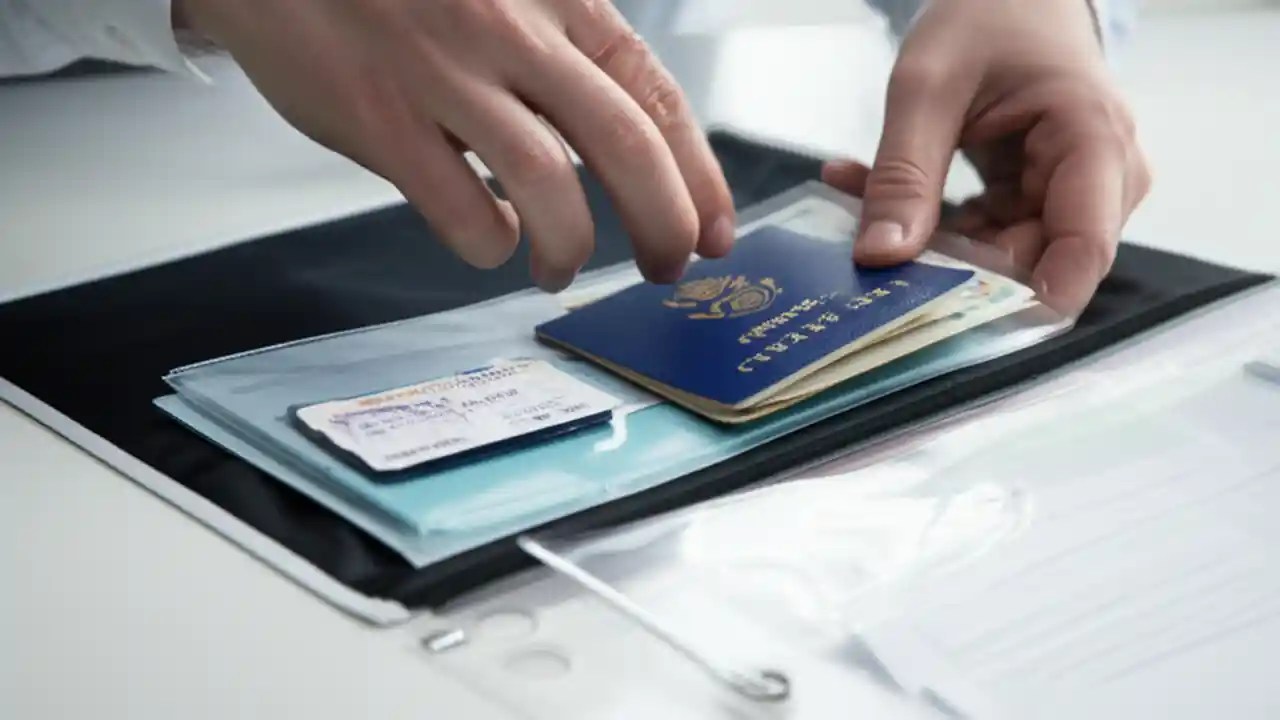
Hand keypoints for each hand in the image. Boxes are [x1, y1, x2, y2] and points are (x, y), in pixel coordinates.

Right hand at [177, 0, 734, 290]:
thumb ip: (560, 58)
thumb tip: (622, 155)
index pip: (654, 96)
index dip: (700, 174)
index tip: (716, 231)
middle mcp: (511, 32)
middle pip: (625, 146)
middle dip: (663, 224)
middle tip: (667, 267)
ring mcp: (444, 74)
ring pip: (548, 185)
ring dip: (571, 247)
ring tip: (560, 267)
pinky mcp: (380, 118)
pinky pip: (458, 210)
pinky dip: (486, 243)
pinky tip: (484, 236)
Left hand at [822, 0, 1150, 314]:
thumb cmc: (988, 17)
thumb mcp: (926, 88)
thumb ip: (903, 174)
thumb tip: (880, 258)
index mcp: (1093, 141)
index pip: (1082, 250)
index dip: (1032, 302)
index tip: (963, 329)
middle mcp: (1100, 180)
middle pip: (1035, 264)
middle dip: (952, 270)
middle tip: (874, 255)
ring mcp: (1071, 195)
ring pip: (1001, 259)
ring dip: (929, 243)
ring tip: (859, 200)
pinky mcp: (1036, 201)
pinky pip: (984, 239)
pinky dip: (929, 224)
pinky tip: (871, 192)